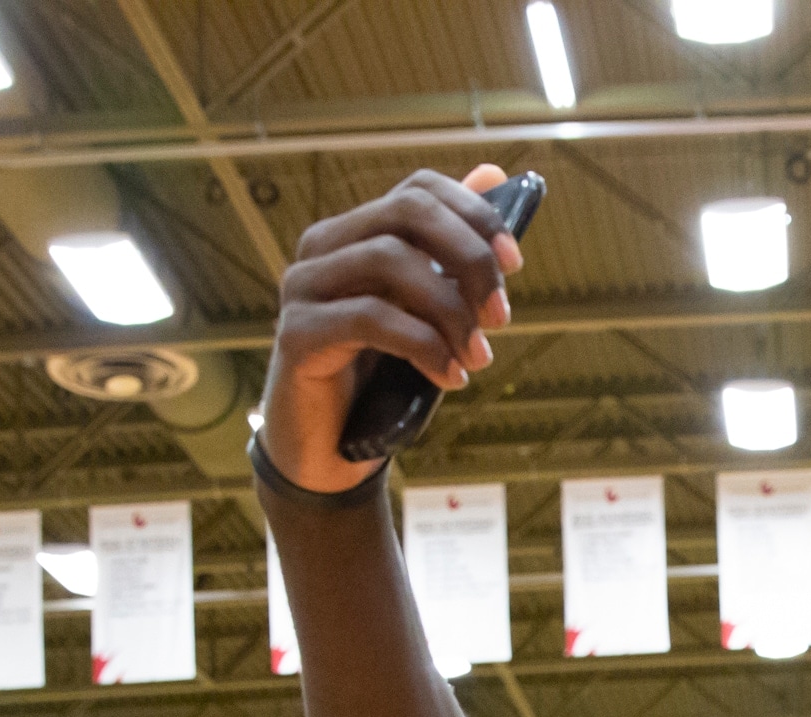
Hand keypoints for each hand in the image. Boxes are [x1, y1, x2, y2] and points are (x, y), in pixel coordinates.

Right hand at [259, 164, 522, 492]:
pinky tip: (450, 377)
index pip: (418, 192)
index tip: (515, 262)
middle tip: (501, 315)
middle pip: (406, 213)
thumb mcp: (431, 313)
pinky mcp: (294, 332)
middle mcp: (324, 247)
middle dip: (468, 258)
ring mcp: (303, 286)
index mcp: (357, 232)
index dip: (474, 215)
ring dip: (450, 310)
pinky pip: (369, 317)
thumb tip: (495, 174)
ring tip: (478, 356)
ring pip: (390, 261)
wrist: (330, 450)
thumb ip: (455, 253)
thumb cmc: (384, 377)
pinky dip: (422, 345)